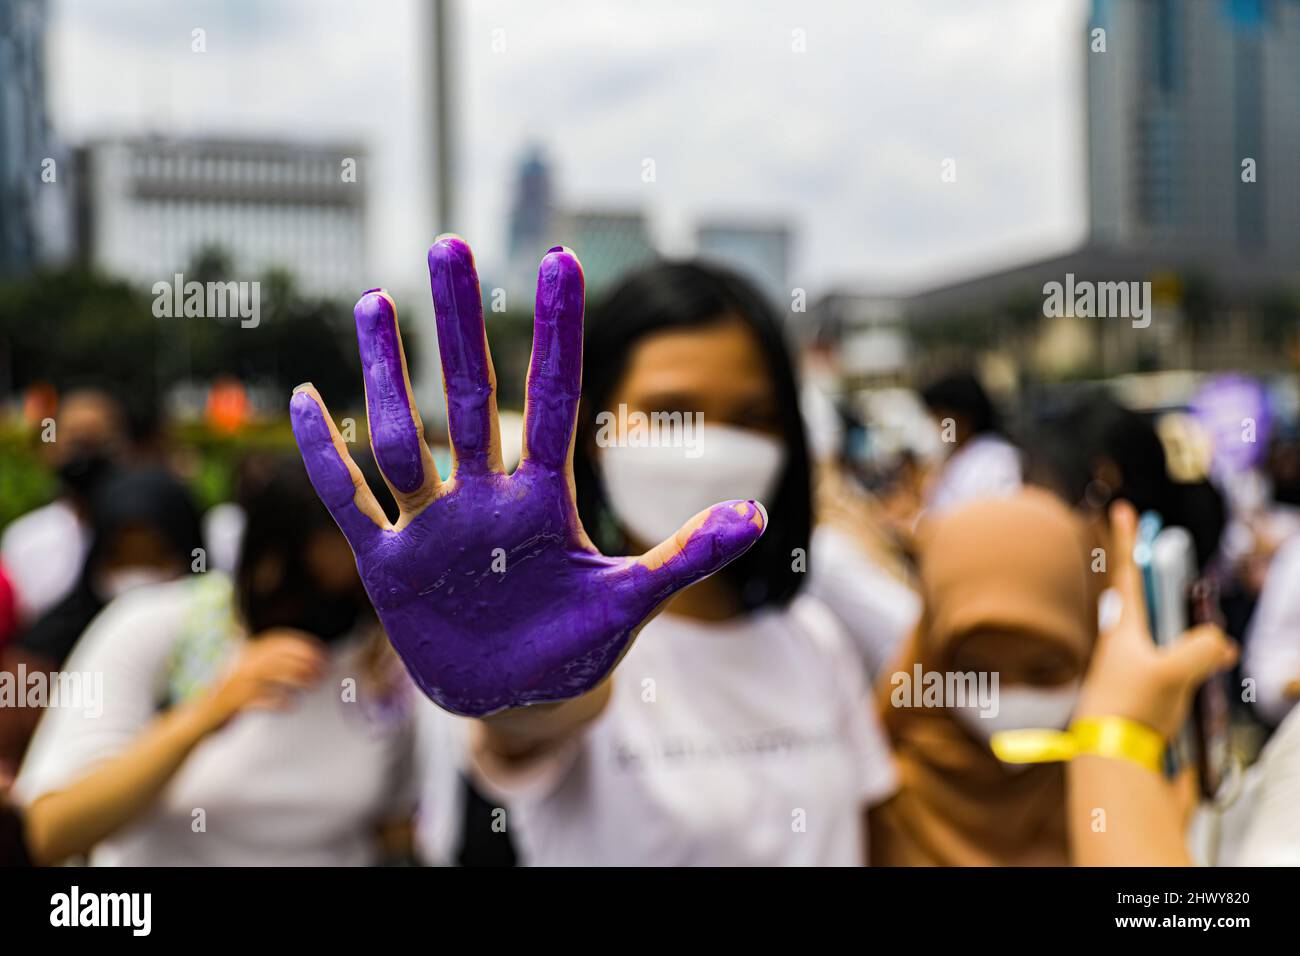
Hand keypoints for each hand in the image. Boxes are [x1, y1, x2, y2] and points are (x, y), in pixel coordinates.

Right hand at [200, 630, 326, 727]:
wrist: (199, 719)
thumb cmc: (233, 697)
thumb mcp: (252, 675)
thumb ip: (274, 666)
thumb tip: (310, 664)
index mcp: (247, 653)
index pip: (278, 640)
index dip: (303, 645)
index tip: (323, 655)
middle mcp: (241, 663)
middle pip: (277, 655)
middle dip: (304, 662)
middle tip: (324, 672)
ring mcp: (235, 682)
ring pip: (269, 674)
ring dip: (295, 678)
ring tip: (313, 686)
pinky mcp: (231, 703)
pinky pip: (257, 699)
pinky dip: (277, 701)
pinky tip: (291, 705)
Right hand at [290, 237, 765, 716]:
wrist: (516, 699)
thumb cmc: (575, 648)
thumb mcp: (629, 602)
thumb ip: (683, 555)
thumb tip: (757, 512)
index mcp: (542, 499)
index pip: (552, 400)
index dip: (558, 335)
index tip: (562, 262)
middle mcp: (484, 497)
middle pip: (470, 395)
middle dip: (461, 325)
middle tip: (448, 244)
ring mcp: (432, 526)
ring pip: (402, 437)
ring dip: (386, 374)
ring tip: (376, 302)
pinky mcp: (389, 566)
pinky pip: (350, 503)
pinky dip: (324, 460)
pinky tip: (303, 401)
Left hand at [1075, 501, 1236, 739]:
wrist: (1116, 766)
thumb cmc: (1132, 711)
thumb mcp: (1173, 670)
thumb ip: (1201, 647)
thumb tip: (1216, 643)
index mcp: (1123, 630)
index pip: (1128, 574)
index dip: (1129, 542)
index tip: (1122, 510)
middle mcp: (1125, 646)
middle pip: (1154, 604)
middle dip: (1173, 595)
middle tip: (1182, 584)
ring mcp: (1137, 672)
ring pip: (1172, 641)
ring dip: (1193, 643)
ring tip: (1213, 655)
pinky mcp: (1149, 699)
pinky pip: (1180, 673)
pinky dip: (1197, 672)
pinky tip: (1210, 682)